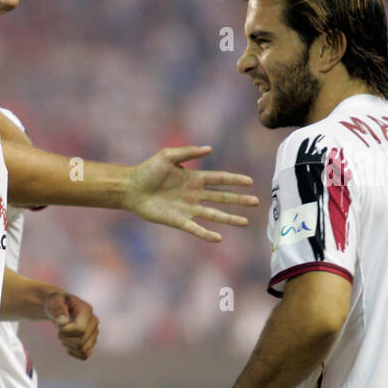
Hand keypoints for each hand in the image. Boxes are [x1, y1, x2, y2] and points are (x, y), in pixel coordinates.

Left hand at [42, 290, 98, 359]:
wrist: (60, 307)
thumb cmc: (56, 303)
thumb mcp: (54, 302)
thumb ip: (57, 310)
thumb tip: (63, 322)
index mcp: (87, 310)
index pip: (80, 329)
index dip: (65, 332)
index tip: (57, 325)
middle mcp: (94, 321)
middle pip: (81, 342)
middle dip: (65, 339)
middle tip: (58, 330)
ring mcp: (94, 332)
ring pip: (83, 350)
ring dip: (69, 346)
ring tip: (64, 336)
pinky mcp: (92, 341)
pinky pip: (84, 355)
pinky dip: (73, 352)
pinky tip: (67, 343)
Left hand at [123, 145, 257, 242]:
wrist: (130, 188)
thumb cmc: (147, 170)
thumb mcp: (167, 156)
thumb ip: (188, 152)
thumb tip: (209, 148)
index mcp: (194, 178)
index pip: (219, 179)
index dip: (234, 180)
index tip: (250, 182)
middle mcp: (194, 194)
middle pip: (222, 198)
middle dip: (239, 200)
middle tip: (256, 202)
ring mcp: (187, 208)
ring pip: (213, 214)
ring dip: (229, 218)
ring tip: (245, 222)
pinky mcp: (178, 220)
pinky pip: (195, 228)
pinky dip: (206, 233)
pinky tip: (218, 238)